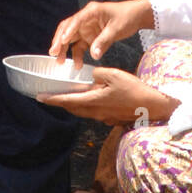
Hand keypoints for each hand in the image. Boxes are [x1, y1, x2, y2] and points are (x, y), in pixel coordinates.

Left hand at [38, 66, 177, 125]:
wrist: (151, 107)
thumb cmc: (133, 90)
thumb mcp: (114, 74)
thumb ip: (98, 74)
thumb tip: (92, 77)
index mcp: (94, 101)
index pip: (68, 101)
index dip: (53, 99)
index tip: (39, 98)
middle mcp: (96, 112)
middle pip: (73, 109)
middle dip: (60, 103)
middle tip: (50, 96)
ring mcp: (103, 117)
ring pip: (82, 111)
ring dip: (73, 105)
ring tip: (67, 95)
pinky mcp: (110, 119)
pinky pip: (93, 112)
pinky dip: (86, 106)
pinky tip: (90, 97)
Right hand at [49, 0, 153, 64]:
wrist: (136, 16)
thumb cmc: (126, 16)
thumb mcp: (116, 29)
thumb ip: (104, 41)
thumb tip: (93, 55)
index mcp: (91, 11)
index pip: (76, 20)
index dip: (68, 31)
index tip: (63, 41)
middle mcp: (85, 19)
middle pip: (68, 28)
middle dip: (60, 40)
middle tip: (54, 52)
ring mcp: (86, 28)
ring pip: (70, 38)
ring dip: (64, 49)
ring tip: (60, 61)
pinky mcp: (90, 36)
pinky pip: (80, 46)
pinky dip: (77, 55)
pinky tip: (77, 64)